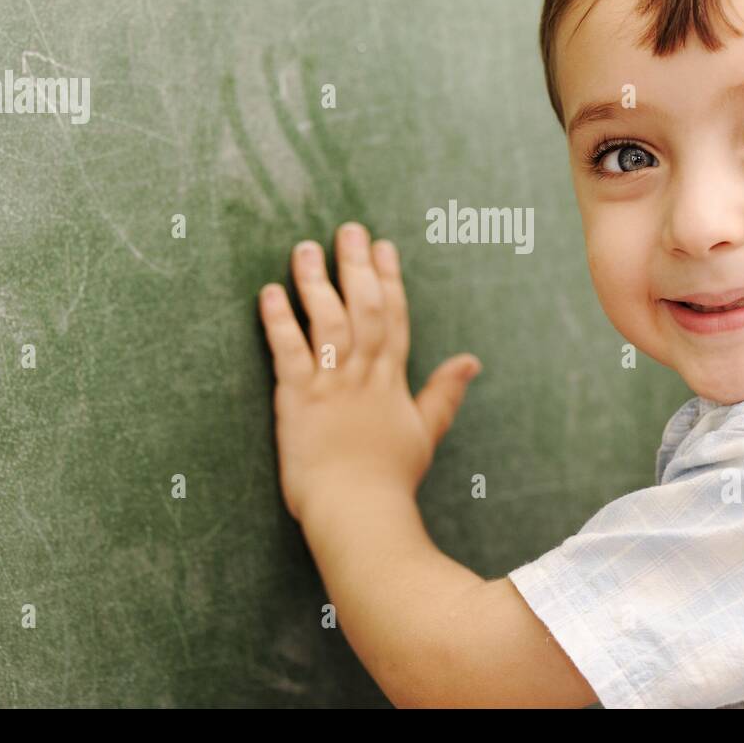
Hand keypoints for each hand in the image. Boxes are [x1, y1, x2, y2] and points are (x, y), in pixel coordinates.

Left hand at [258, 221, 482, 525]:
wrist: (360, 514)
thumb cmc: (390, 479)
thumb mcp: (425, 432)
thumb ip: (445, 393)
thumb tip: (472, 361)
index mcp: (392, 380)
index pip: (394, 317)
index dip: (388, 278)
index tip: (383, 246)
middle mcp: (364, 375)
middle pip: (363, 308)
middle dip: (355, 266)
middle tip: (348, 229)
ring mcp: (331, 385)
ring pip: (326, 321)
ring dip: (315, 282)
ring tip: (304, 248)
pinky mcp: (298, 400)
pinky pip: (288, 350)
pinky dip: (280, 319)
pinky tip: (271, 292)